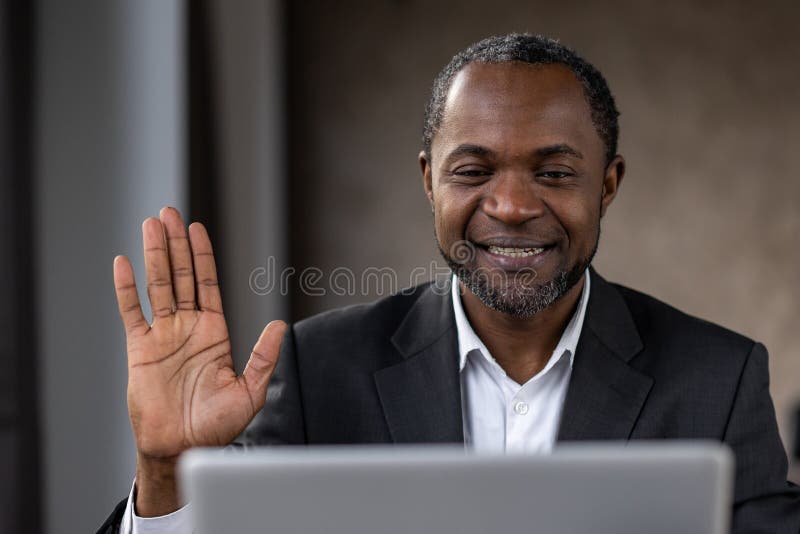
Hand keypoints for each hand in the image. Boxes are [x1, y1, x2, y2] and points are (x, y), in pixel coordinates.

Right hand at [113, 207, 285, 514]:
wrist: (183, 449)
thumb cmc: (216, 426)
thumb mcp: (249, 390)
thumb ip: (263, 356)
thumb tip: (281, 324)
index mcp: (214, 332)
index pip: (208, 283)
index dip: (203, 255)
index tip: (198, 228)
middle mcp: (187, 328)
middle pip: (181, 275)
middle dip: (176, 244)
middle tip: (169, 213)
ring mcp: (162, 336)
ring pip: (157, 286)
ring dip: (153, 255)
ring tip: (150, 225)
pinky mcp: (139, 349)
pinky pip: (131, 312)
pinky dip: (126, 288)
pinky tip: (124, 263)